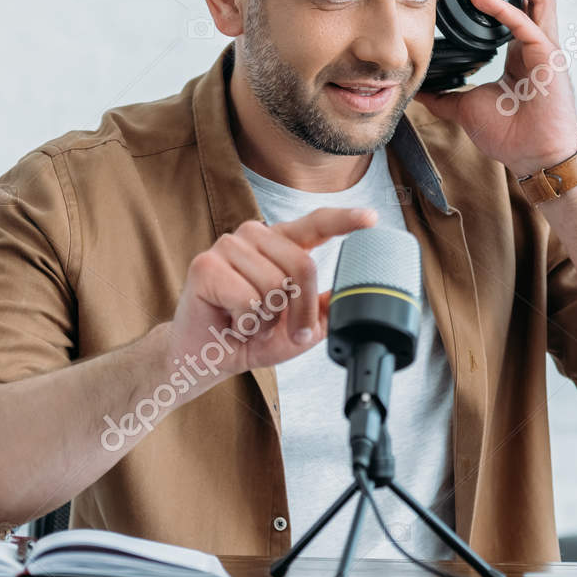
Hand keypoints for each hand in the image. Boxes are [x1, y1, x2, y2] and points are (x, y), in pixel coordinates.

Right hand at [169, 206, 378, 376]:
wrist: (206, 357)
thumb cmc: (250, 336)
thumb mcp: (299, 328)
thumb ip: (324, 310)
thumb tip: (350, 297)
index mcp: (282, 244)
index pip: (317, 223)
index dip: (344, 220)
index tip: (371, 219)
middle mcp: (256, 237)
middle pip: (301, 264)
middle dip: (300, 310)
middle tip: (286, 331)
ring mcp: (229, 246)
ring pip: (273, 285)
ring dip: (267, 319)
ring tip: (250, 322)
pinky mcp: (205, 265)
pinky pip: (247, 299)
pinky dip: (246, 322)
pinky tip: (232, 322)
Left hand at [413, 0, 576, 175]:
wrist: (534, 158)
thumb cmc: (511, 136)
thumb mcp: (466, 108)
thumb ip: (445, 95)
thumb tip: (419, 90)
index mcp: (522, 54)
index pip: (519, 9)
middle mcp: (538, 47)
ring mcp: (546, 51)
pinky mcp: (548, 59)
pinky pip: (525, 25)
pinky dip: (503, 8)